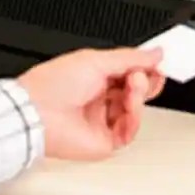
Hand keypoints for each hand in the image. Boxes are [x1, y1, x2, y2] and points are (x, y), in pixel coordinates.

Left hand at [17, 47, 165, 160]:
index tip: (157, 62)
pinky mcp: (104, 140)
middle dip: (145, 80)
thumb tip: (155, 53)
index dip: (145, 68)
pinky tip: (131, 107)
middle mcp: (99, 98)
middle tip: (145, 74)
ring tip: (133, 87)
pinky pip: (130, 132)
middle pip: (136, 91)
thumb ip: (130, 57)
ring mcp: (102, 119)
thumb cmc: (53, 85)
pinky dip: (135, 118)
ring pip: (136, 110)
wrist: (37, 113)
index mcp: (95, 76)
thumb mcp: (96, 59)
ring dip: (139, 96)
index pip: (129, 72)